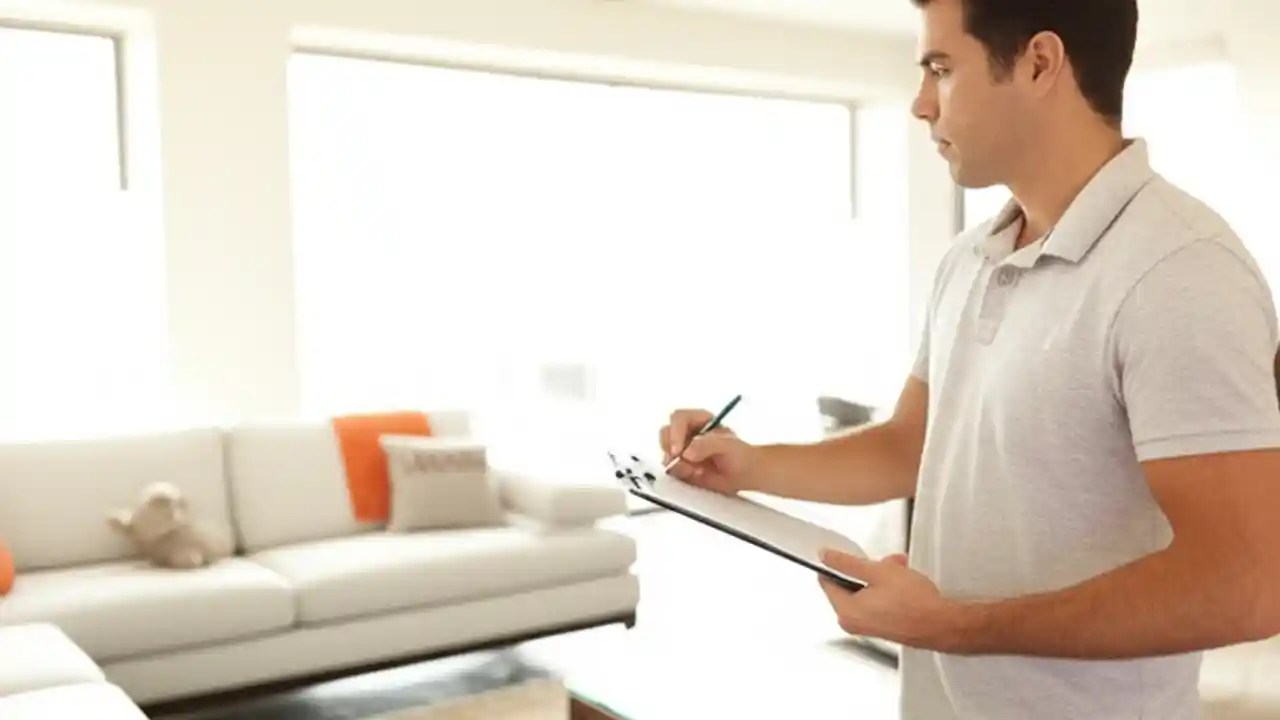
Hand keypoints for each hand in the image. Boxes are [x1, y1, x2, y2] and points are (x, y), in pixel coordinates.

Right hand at [659, 408, 759, 494]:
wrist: (744, 473)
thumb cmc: (740, 454)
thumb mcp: (728, 446)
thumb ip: (707, 445)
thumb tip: (687, 452)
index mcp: (698, 420)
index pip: (678, 418)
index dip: (675, 433)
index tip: (677, 451)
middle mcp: (687, 432)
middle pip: (666, 434)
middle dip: (671, 450)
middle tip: (683, 463)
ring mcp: (682, 449)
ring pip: (665, 452)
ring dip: (676, 464)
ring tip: (697, 471)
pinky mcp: (681, 465)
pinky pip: (671, 469)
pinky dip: (680, 474)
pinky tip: (696, 475)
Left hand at [817, 548, 966, 652]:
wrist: (942, 625)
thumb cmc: (914, 603)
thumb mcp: (877, 572)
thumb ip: (847, 563)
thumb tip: (825, 556)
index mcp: (845, 611)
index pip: (826, 580)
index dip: (836, 563)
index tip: (847, 553)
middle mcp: (853, 622)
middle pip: (849, 585)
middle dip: (867, 569)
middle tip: (884, 562)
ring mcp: (868, 626)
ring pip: (866, 591)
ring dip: (881, 576)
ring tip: (900, 569)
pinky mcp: (882, 626)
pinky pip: (877, 601)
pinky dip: (887, 589)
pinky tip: (904, 581)